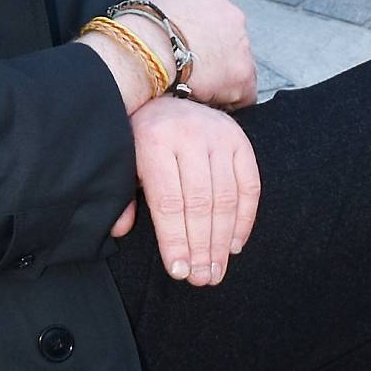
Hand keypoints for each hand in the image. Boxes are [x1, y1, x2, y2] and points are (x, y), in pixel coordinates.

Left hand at [109, 99, 259, 284]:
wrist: (164, 91)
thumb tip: (120, 231)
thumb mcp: (124, 159)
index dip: (175, 240)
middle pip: (200, 203)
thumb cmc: (139, 136)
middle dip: (201, 247)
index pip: (168, 202)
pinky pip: (249, 186)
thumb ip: (123, 196)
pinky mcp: (241, 139)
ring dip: (222, 241)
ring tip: (216, 270)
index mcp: (155, 142)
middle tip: (202, 279)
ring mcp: (219, 136)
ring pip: (225, 198)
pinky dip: (244, 219)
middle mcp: (190, 136)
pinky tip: (235, 245)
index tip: (178, 271)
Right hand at [144, 0, 256, 107]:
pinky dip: (226, 102)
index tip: (188, 52)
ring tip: (194, 92)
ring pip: (237, 68)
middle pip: (230, 42)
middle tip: (191, 73)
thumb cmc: (138, 28)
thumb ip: (169, 11)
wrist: (145, 49)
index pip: (214, 19)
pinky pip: (242, 95)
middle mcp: (232, 16)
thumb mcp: (152, 3)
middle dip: (214, 58)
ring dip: (220, 80)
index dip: (202, 40)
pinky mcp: (244, 75)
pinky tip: (204, 104)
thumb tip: (163, 22)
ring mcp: (242, 46)